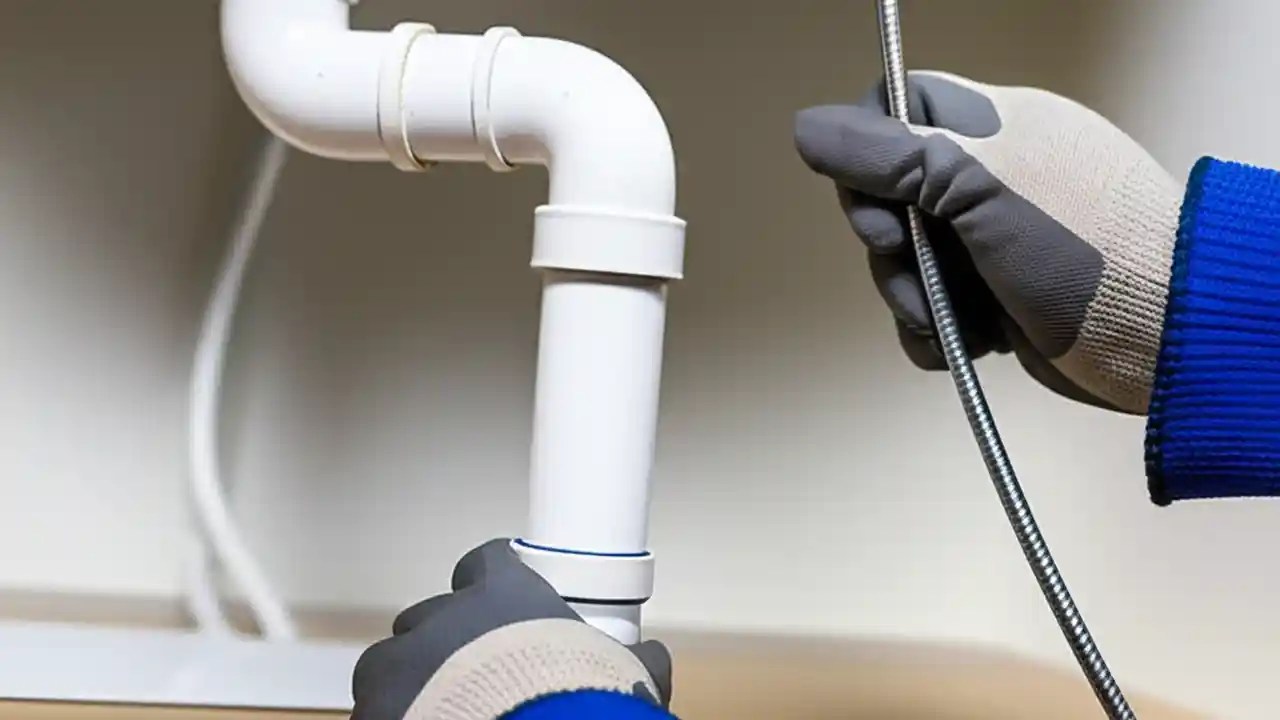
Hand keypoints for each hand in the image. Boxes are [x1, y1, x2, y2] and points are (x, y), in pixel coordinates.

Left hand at [352, 539, 670, 718]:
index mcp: (505, 596)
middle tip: (476, 680)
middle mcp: (446, 619)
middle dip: (449, 644)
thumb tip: (652, 658)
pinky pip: (373, 710)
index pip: (486, 561)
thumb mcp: (626, 676)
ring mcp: (401, 665)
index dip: (490, 582)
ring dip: (412, 684)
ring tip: (443, 714)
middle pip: (434, 617)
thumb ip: (632, 658)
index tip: (497, 602)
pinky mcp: (373, 711)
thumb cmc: (584, 708)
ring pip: (392, 663)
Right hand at [795, 71, 1180, 413]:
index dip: (867, 156)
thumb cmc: (1084, 247)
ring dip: (913, 300)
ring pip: (903, 265)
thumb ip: (889, 156)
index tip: (880, 204)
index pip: (895, 113)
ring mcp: (989, 243)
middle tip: (914, 268)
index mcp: (991, 129)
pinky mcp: (994, 302)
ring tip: (953, 321)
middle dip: (890, 249)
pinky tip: (966, 345)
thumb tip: (806, 127)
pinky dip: (935, 335)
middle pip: (886, 200)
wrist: (1163, 339)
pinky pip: (930, 313)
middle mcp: (986, 179)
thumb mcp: (980, 185)